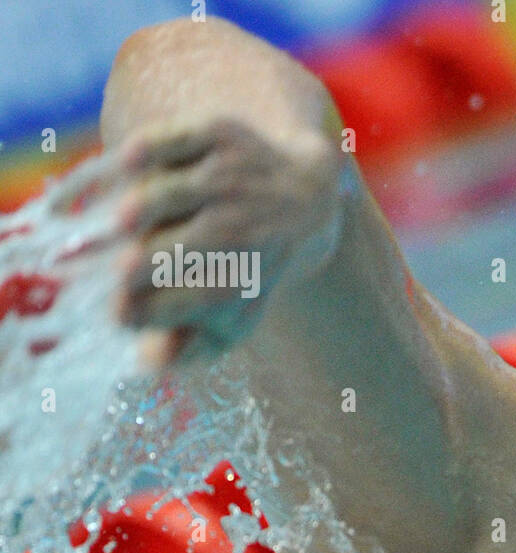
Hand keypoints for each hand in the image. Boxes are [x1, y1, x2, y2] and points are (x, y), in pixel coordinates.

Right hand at [110, 118, 343, 363]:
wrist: (305, 199)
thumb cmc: (248, 268)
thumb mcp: (231, 316)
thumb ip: (189, 347)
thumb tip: (146, 363)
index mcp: (241, 279)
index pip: (184, 303)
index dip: (143, 311)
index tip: (120, 313)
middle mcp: (242, 229)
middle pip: (175, 252)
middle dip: (139, 267)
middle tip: (120, 271)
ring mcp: (231, 179)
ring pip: (166, 196)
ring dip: (136, 211)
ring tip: (118, 223)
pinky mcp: (222, 135)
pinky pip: (171, 140)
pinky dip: (143, 151)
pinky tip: (125, 165)